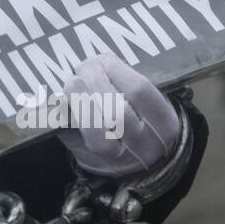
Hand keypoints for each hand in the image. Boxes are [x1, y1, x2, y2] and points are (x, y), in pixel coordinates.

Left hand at [57, 53, 178, 179]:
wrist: (141, 164)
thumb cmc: (144, 121)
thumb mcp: (150, 104)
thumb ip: (130, 84)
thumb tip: (99, 61)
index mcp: (165, 124)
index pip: (140, 91)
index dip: (116, 70)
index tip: (104, 59)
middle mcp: (145, 146)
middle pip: (116, 110)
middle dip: (94, 82)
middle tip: (82, 66)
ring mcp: (119, 159)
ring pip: (95, 129)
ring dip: (78, 99)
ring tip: (71, 81)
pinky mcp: (93, 164)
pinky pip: (74, 139)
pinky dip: (64, 118)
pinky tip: (59, 102)